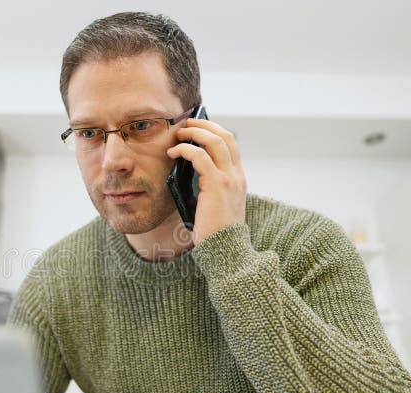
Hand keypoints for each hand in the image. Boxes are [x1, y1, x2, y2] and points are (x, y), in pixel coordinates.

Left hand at [166, 118, 246, 245]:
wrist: (225, 251)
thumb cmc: (215, 234)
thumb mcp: (214, 206)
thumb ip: (207, 189)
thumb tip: (186, 175)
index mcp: (238, 180)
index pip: (231, 145)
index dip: (214, 132)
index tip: (197, 129)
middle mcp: (237, 176)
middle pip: (226, 136)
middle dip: (204, 125)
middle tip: (186, 123)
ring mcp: (229, 179)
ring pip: (215, 141)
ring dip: (194, 132)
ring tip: (178, 134)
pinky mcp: (217, 185)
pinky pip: (200, 156)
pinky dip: (185, 149)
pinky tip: (173, 153)